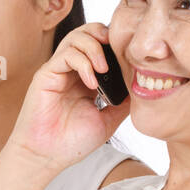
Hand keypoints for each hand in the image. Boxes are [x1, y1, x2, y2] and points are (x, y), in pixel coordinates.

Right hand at [7, 23, 131, 172]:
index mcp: (86, 78)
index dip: (116, 44)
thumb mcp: (109, 119)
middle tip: (118, 52)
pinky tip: (91, 83)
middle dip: (106, 35)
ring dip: (95, 47)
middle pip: (88, 32)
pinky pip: (66, 55)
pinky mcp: (46, 75)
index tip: (131, 58)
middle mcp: (71, 70)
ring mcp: (58, 70)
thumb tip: (143, 86)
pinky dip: (83, 63)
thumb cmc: (72, 142)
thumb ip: (124, 101)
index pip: (101, 45)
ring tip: (104, 69)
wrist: (47, 157)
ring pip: (76, 37)